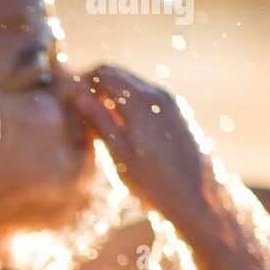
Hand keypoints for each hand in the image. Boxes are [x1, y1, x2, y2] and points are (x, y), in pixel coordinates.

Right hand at [70, 65, 216, 233]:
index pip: (104, 72)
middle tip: (84, 116)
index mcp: (140, 101)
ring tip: (104, 130)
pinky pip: (148, 99)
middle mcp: (157, 94)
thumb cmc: (153, 183)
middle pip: (119, 75)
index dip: (85, 82)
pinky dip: (131, 107)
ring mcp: (171, 101)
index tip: (73, 103)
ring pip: (134, 87)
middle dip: (99, 89)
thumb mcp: (118, 155)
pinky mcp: (178, 112)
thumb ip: (98, 121)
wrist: (196, 197)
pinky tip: (126, 134)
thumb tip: (78, 95)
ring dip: (114, 99)